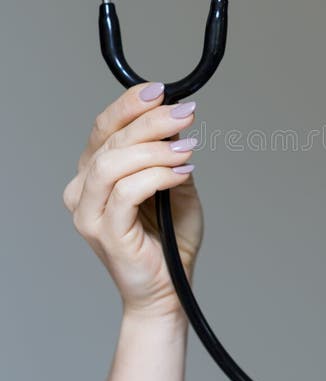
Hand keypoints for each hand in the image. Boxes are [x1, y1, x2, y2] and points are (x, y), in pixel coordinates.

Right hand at [63, 82, 202, 320]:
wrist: (168, 289)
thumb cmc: (169, 239)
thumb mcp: (175, 185)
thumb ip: (170, 155)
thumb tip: (176, 121)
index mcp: (93, 174)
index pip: (104, 128)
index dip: (130, 105)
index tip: (161, 91)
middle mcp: (83, 190)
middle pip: (110, 141)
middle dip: (150, 121)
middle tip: (185, 114)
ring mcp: (89, 213)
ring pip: (113, 163)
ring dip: (155, 149)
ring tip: (187, 148)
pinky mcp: (104, 232)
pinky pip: (127, 191)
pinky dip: (158, 176)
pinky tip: (183, 172)